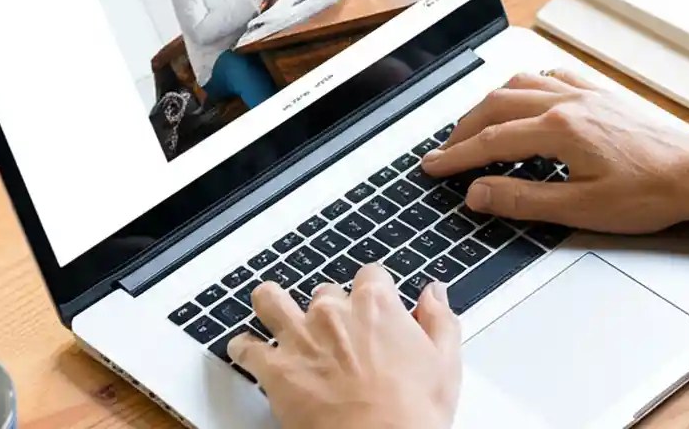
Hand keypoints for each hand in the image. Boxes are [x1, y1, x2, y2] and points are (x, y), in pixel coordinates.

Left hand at [228, 264, 460, 428]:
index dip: (372, 290)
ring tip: (272, 306)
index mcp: (376, 305)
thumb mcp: (444, 363)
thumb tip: (434, 294)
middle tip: (335, 331)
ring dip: (271, 303)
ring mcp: (300, 338)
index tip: (374, 304)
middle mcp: (333, 312)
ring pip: (271, 301)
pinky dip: (244, 348)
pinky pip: (246, 348)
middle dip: (328, 308)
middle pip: (324, 292)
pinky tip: (246, 350)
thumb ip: (439, 320)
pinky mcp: (275, 369)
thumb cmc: (411, 413)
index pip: (370, 275)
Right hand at [423, 69, 688, 235]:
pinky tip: (524, 96)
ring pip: (519, 84)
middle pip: (496, 105)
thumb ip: (523, 199)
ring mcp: (584, 94)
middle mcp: (566, 102)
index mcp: (558, 129)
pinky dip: (525, 85)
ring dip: (489, 104)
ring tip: (473, 125)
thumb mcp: (580, 209)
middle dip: (463, 129)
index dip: (456, 157)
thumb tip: (478, 193)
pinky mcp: (600, 94)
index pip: (490, 141)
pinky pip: (550, 76)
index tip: (432, 167)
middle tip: (444, 152)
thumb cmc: (649, 193)